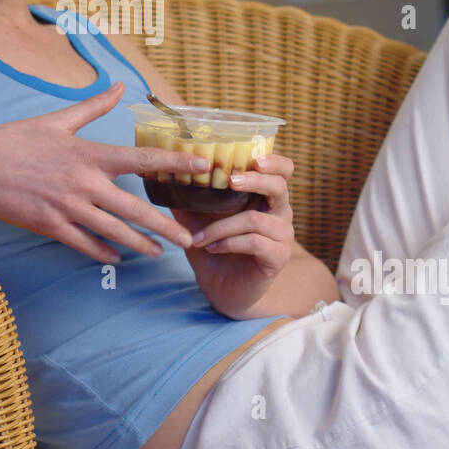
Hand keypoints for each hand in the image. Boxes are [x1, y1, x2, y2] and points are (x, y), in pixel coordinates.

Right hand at [0, 80, 208, 262]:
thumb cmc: (16, 139)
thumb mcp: (56, 119)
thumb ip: (92, 106)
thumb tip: (118, 85)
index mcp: (89, 154)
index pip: (141, 160)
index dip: (174, 163)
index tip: (201, 167)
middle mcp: (83, 183)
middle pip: (134, 208)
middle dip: (165, 226)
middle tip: (189, 238)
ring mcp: (67, 207)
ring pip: (113, 231)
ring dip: (139, 243)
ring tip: (159, 253)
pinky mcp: (49, 225)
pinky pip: (83, 243)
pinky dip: (102, 252)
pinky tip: (116, 258)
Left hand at [171, 152, 294, 314]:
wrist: (224, 290)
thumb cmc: (216, 250)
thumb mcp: (199, 220)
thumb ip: (190, 197)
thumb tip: (165, 173)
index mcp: (266, 198)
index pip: (283, 171)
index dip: (274, 162)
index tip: (255, 158)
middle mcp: (280, 214)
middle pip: (279, 187)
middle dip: (254, 180)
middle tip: (230, 180)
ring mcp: (282, 236)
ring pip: (255, 219)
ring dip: (221, 226)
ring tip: (199, 237)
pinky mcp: (277, 257)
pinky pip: (254, 242)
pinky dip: (228, 242)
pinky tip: (211, 248)